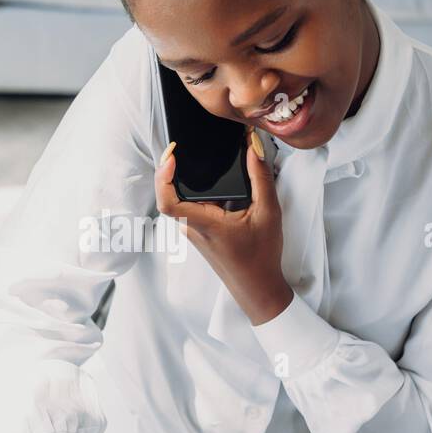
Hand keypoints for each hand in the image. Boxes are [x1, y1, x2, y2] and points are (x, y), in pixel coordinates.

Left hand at [156, 136, 293, 324]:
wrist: (257, 287)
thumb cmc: (262, 256)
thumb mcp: (268, 212)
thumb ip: (260, 177)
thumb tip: (254, 146)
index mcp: (204, 224)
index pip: (168, 202)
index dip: (162, 177)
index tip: (171, 156)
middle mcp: (192, 227)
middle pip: (169, 194)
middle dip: (169, 167)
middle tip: (178, 145)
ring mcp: (193, 230)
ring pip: (179, 199)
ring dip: (180, 178)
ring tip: (188, 154)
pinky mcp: (198, 231)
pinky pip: (189, 205)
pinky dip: (192, 189)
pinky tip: (206, 177)